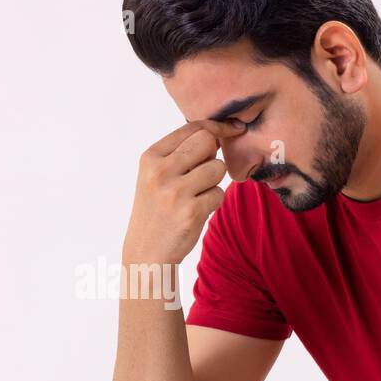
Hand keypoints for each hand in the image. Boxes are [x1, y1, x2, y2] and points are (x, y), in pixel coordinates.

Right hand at [123, 119, 243, 266]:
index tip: (234, 128)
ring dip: (214, 182)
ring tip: (195, 195)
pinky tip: (196, 211)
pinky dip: (213, 202)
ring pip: (217, 168)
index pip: (192, 127)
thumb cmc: (157, 210)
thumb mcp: (155, 176)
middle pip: (207, 141)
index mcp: (150, 157)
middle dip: (213, 154)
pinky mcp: (191, 212)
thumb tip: (216, 134)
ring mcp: (175, 192)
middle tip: (203, 172)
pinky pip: (219, 193)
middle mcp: (160, 171)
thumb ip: (180, 153)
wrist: (145, 253)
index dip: (217, 127)